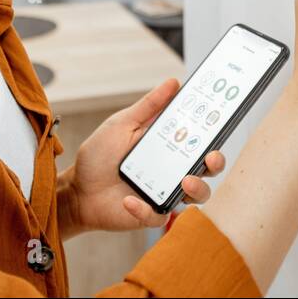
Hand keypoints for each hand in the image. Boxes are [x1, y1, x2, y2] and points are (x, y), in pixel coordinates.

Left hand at [60, 77, 225, 234]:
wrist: (76, 189)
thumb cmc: (100, 155)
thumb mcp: (123, 124)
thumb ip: (149, 106)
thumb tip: (173, 82)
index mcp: (169, 146)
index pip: (200, 139)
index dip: (215, 132)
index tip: (221, 121)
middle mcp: (172, 170)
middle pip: (208, 168)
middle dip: (216, 162)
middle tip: (210, 156)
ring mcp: (164, 193)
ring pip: (196, 196)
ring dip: (197, 188)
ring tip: (185, 181)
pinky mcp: (150, 214)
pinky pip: (158, 215)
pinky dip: (144, 209)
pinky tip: (128, 200)